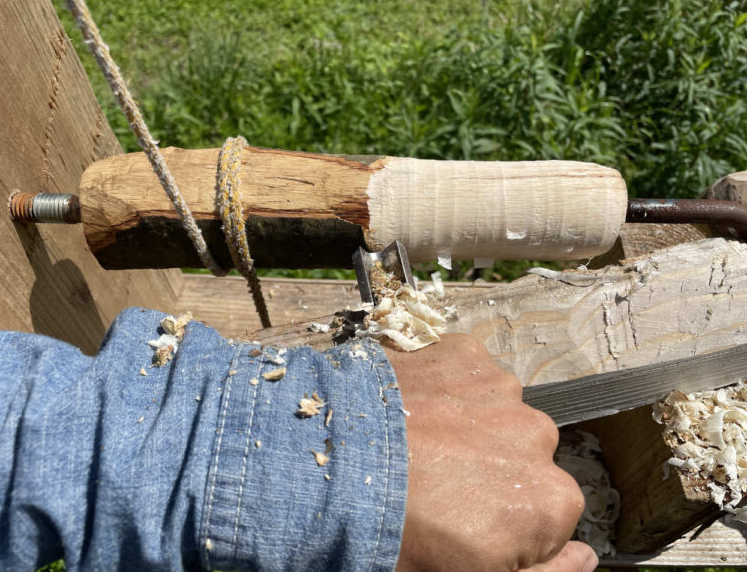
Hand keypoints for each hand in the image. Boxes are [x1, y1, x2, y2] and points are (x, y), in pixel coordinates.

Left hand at [385, 335, 595, 571]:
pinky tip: (413, 408)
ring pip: (496, 412)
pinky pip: (469, 374)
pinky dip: (447, 387)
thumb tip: (583, 558)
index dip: (502, 519)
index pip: (546, 512)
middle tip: (432, 481)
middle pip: (522, 456)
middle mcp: (537, 436)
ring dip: (468, 424)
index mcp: (549, 500)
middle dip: (489, 468)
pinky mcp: (463, 353)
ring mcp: (499, 388)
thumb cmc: (391, 535)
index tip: (461, 520)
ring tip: (416, 443)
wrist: (321, 466)